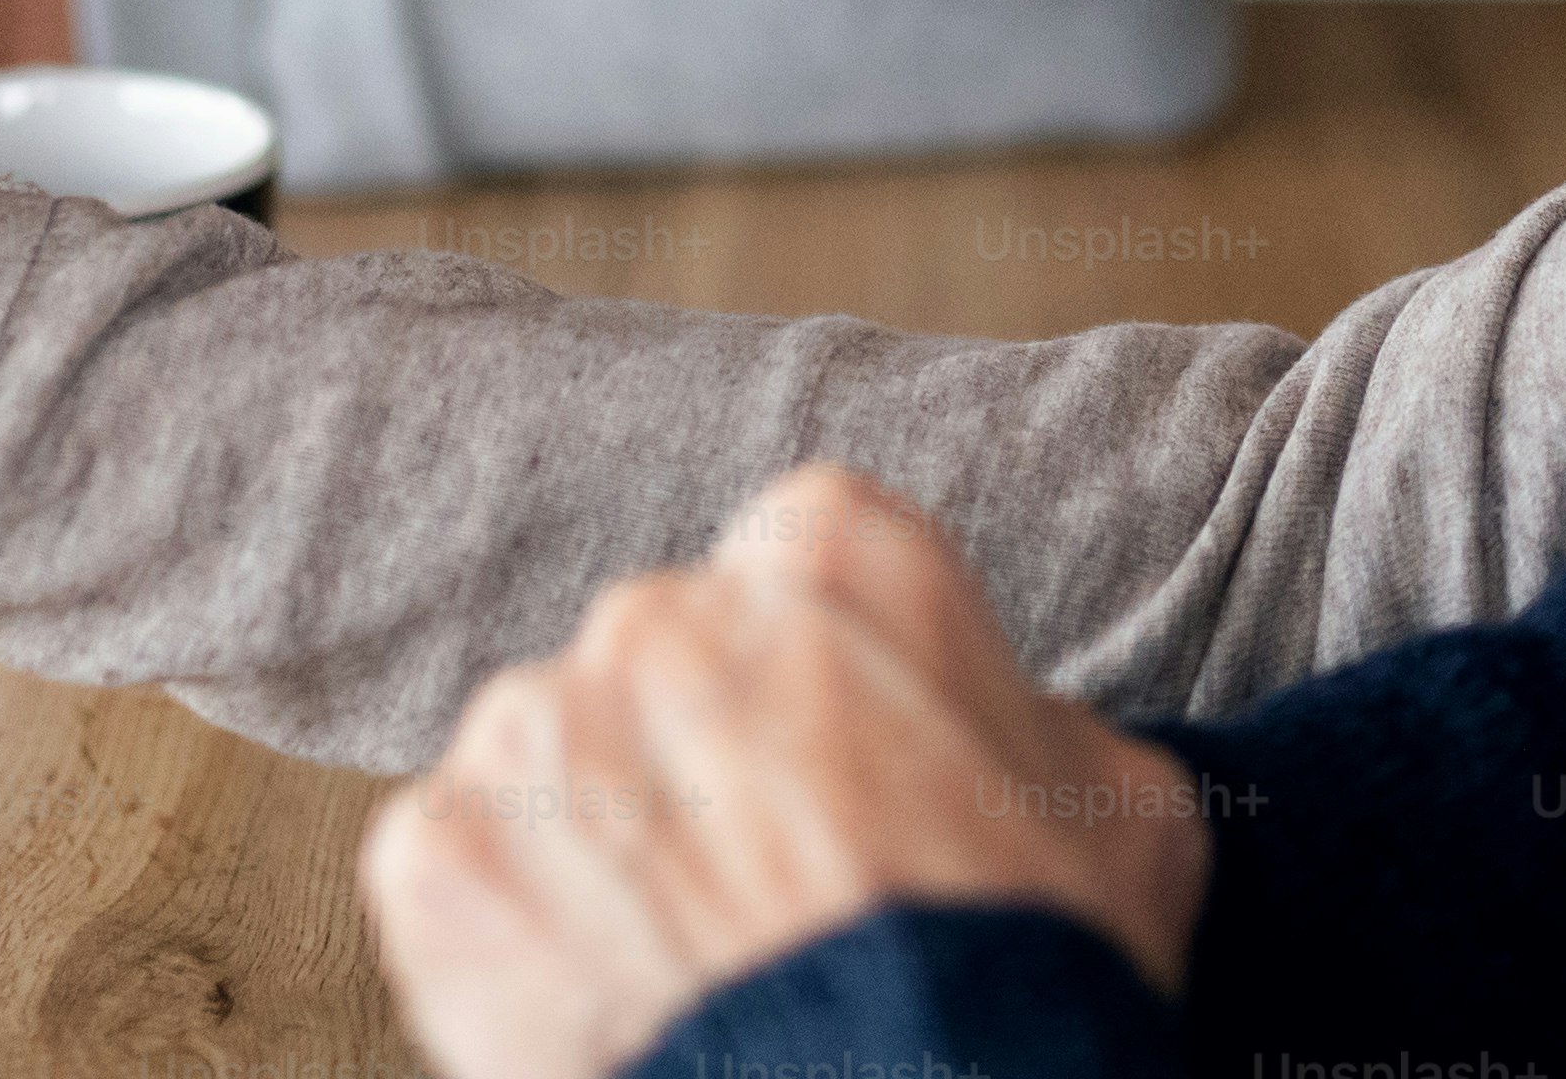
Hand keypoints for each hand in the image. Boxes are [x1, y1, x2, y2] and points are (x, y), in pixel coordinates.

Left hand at [361, 467, 1212, 1078]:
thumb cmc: (1023, 976)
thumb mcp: (1127, 812)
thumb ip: (1037, 729)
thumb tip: (1006, 745)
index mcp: (832, 551)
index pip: (808, 575)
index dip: (838, 695)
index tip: (854, 790)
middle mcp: (664, 607)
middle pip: (671, 667)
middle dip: (708, 769)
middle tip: (775, 906)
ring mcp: (536, 727)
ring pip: (559, 770)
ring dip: (604, 854)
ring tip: (693, 979)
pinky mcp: (438, 850)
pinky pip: (460, 873)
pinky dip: (512, 945)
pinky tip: (608, 1014)